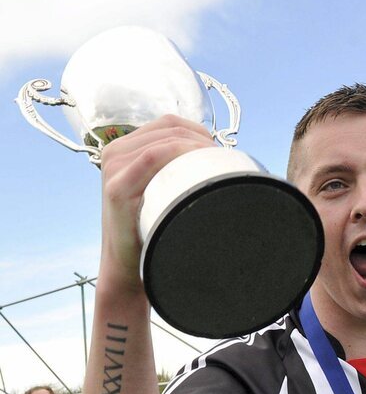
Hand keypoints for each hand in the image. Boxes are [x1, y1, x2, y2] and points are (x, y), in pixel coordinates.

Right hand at [98, 115, 216, 292]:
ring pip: (164, 139)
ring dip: (195, 146)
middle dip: (201, 139)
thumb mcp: (160, 194)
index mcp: (124, 150)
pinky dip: (178, 154)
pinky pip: (152, 157)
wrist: (126, 269)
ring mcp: (113, 168)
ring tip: (216, 165)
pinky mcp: (116, 188)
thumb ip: (173, 174)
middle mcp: (115, 153)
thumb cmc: (150, 233)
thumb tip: (215, 162)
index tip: (219, 151)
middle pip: (168, 128)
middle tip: (223, 161)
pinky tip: (199, 165)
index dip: (197, 130)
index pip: (168, 124)